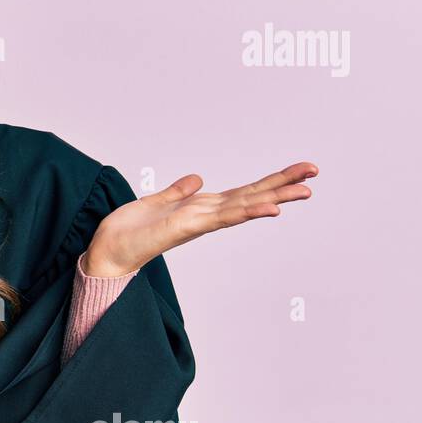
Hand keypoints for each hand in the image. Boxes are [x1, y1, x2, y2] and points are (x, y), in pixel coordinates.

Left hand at [82, 162, 318, 276]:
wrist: (106, 252)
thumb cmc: (128, 232)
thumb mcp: (156, 203)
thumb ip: (177, 192)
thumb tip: (198, 179)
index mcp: (201, 209)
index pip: (242, 193)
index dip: (269, 182)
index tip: (297, 170)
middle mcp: (205, 217)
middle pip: (251, 197)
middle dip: (283, 185)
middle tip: (315, 172)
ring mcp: (198, 223)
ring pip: (244, 207)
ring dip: (275, 198)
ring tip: (305, 190)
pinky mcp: (184, 227)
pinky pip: (221, 218)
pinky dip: (247, 212)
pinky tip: (270, 208)